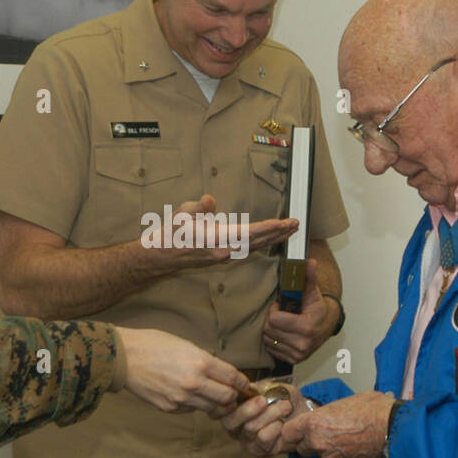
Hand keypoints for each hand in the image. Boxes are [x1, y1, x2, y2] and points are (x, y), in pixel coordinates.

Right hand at [116, 327, 249, 411]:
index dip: (243, 382)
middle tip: (231, 393)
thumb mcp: (186, 345)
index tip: (244, 384)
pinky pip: (191, 410)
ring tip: (213, 397)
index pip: (234, 378)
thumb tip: (223, 375)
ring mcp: (181, 398)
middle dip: (232, 396)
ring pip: (212, 408)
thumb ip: (206, 361)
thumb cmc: (155, 344)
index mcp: (201, 362)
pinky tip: (189, 395)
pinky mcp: (170, 407)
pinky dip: (195, 405)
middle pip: (228, 398)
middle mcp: (194, 383)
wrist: (124, 357)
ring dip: (216, 404)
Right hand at [161, 194, 297, 266]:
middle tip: (296, 224)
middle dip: (278, 233)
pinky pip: (248, 249)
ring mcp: (224, 256)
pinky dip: (262, 243)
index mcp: (215, 240)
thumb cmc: (171, 233)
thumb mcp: (181, 214)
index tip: (283, 223)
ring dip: (273, 239)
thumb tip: (210, 201)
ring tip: (289, 230)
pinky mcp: (223, 256)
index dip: (267, 228)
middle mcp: (224, 251)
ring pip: (255, 247)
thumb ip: (198, 207)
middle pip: (257, 242)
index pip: (247, 233)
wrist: (162, 255)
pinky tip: (270, 238)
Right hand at [214, 382, 305, 457]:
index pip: (220, 408)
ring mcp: (245, 440)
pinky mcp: (259, 451)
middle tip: (264, 400)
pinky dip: (275, 429)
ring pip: (251, 428)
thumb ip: (258, 387)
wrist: (301, 413)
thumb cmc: (282, 398)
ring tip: (285, 407)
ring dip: (270, 415)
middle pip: (231, 421)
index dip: (228, 401)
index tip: (243, 392)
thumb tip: (249, 388)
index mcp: (231, 408)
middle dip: (250, 408)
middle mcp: (234, 427)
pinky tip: (282, 423)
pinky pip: (263, 440)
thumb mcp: (270, 386)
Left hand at [263, 259, 337, 364]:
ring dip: (271, 330)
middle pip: (269, 330)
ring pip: (268, 339)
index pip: (274, 320)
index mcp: (306, 328)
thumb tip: (309, 262)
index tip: (281, 306)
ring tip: (282, 323)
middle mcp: (302, 344)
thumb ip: (308, 276)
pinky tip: (283, 332)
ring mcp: (298, 354)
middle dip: (272, 319)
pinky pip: (272, 349)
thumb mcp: (312, 291)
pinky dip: (273, 340)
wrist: (327, 325)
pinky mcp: (294, 360)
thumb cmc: (317, 308)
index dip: (275, 310)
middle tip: (281, 313)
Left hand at [280, 391, 396, 457]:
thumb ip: (327, 413)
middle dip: (308, 442)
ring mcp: (329, 457)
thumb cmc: (373, 409)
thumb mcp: (343, 402)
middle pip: (301, 447)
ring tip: (344, 438)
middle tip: (323, 434)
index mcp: (314, 422)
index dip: (292, 431)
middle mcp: (317, 442)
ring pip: (319, 456)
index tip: (296, 430)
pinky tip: (352, 447)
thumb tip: (326, 416)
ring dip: (326, 450)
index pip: (288, 433)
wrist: (393, 427)